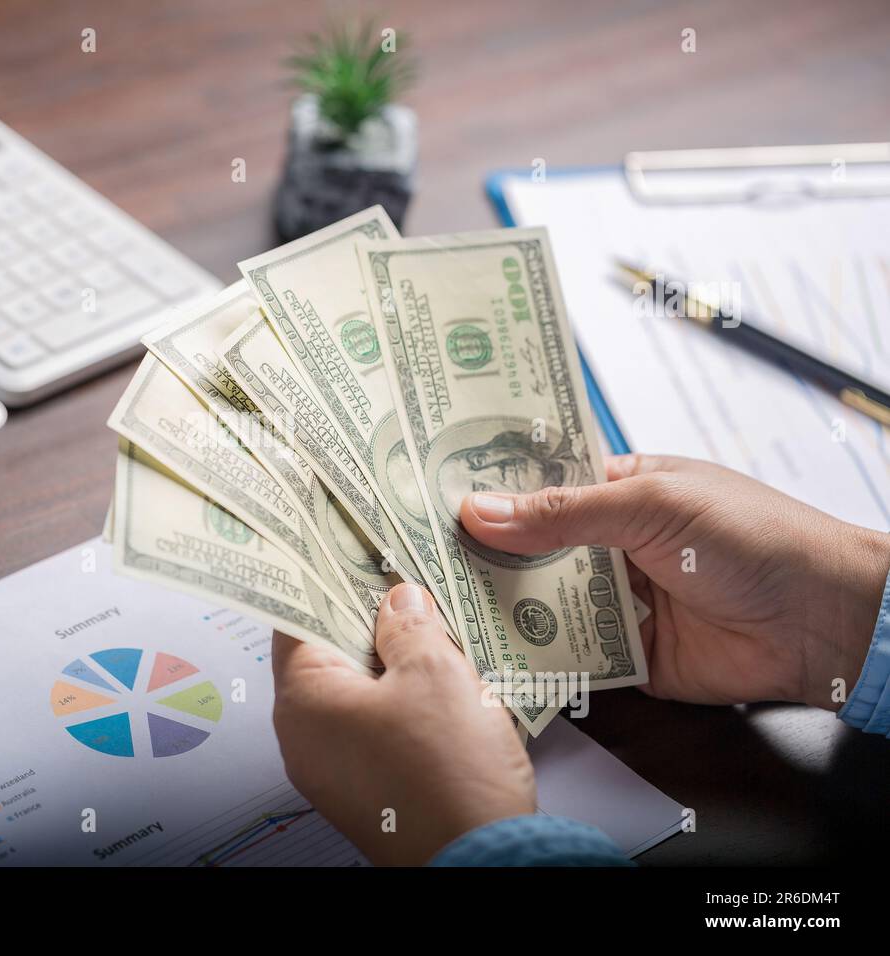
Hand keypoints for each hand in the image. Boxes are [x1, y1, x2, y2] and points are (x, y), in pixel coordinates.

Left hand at [272, 583, 532, 865]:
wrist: (485, 864)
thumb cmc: (450, 776)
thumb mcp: (436, 673)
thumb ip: (410, 625)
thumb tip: (399, 601)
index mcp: (303, 700)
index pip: (297, 619)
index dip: (329, 582)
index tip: (352, 555)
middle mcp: (303, 738)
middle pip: (325, 656)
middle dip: (368, 622)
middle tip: (406, 588)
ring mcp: (332, 771)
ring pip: (353, 694)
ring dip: (390, 664)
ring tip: (434, 636)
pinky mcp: (365, 792)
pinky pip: (372, 730)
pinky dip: (399, 705)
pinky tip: (439, 691)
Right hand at [458, 454, 888, 709]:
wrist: (822, 622)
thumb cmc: (754, 537)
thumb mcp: (651, 505)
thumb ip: (562, 514)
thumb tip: (479, 510)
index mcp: (622, 491)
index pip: (540, 488)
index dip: (490, 491)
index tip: (427, 493)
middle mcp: (613, 547)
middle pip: (532, 550)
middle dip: (482, 555)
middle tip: (415, 557)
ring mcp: (619, 603)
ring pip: (543, 604)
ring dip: (501, 606)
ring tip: (435, 604)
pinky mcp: (627, 658)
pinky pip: (570, 656)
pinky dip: (536, 657)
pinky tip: (487, 654)